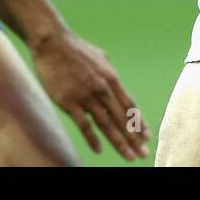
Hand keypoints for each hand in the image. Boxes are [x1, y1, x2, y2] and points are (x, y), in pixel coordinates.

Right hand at [30, 29, 150, 160]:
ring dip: (119, 142)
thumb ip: (109, 72)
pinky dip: (92, 138)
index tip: (147, 136)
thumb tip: (114, 82)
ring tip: (129, 156)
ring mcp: (86, 96)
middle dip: (133, 138)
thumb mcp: (100, 57)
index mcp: (111, 78)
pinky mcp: (69, 101)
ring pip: (106, 124)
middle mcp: (102, 89)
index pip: (129, 105)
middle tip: (143, 153)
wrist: (53, 43)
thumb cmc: (76, 49)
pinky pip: (84, 124)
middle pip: (121, 118)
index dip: (138, 122)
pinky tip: (100, 150)